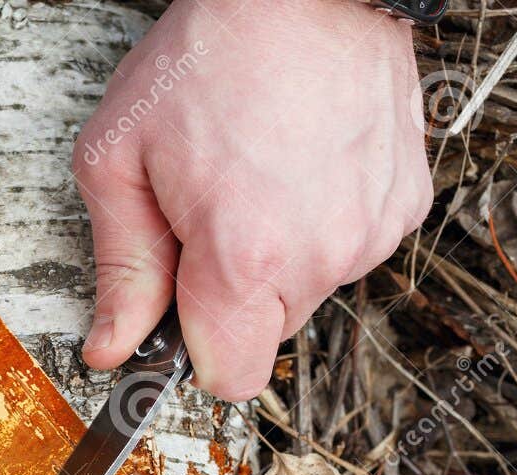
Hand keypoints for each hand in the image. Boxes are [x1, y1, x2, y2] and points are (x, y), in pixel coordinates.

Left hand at [74, 0, 431, 399]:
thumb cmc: (209, 56)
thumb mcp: (119, 159)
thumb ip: (120, 269)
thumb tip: (111, 348)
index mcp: (245, 258)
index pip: (230, 377)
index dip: (195, 353)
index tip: (178, 318)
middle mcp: (320, 256)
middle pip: (265, 334)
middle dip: (230, 296)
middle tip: (208, 218)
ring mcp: (371, 232)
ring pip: (309, 290)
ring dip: (279, 257)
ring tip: (257, 178)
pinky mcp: (404, 203)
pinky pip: (350, 246)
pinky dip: (322, 222)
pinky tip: (300, 165)